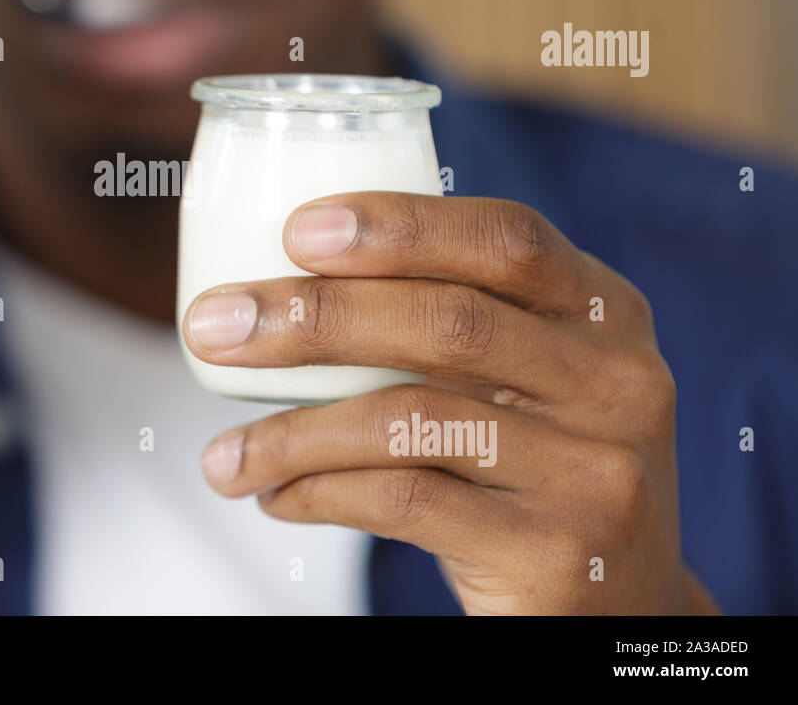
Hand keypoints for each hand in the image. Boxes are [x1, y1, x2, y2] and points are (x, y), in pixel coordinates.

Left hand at [184, 192, 718, 613]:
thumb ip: (450, 320)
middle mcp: (617, 383)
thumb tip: (274, 283)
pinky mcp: (554, 553)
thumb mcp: (528, 373)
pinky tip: (272, 494)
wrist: (617, 603)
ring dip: (290, 432)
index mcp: (605, 311)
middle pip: (447, 324)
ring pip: (409, 421)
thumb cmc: (533, 460)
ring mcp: (594, 472)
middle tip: (212, 325)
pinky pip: (403, 502)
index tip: (295, 228)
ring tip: (220, 455)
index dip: (400, 225)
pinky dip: (317, 492)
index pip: (505, 240)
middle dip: (311, 316)